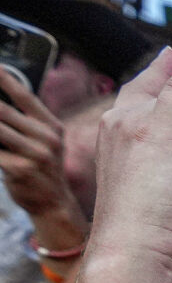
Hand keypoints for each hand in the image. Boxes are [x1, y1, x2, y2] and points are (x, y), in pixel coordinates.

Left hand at [0, 68, 81, 219]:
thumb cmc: (43, 169)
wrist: (54, 204)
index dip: (5, 78)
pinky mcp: (20, 170)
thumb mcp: (45, 142)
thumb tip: (2, 105)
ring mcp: (35, 155)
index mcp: (52, 127)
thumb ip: (27, 122)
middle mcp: (47, 139)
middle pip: (4, 110)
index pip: (25, 96)